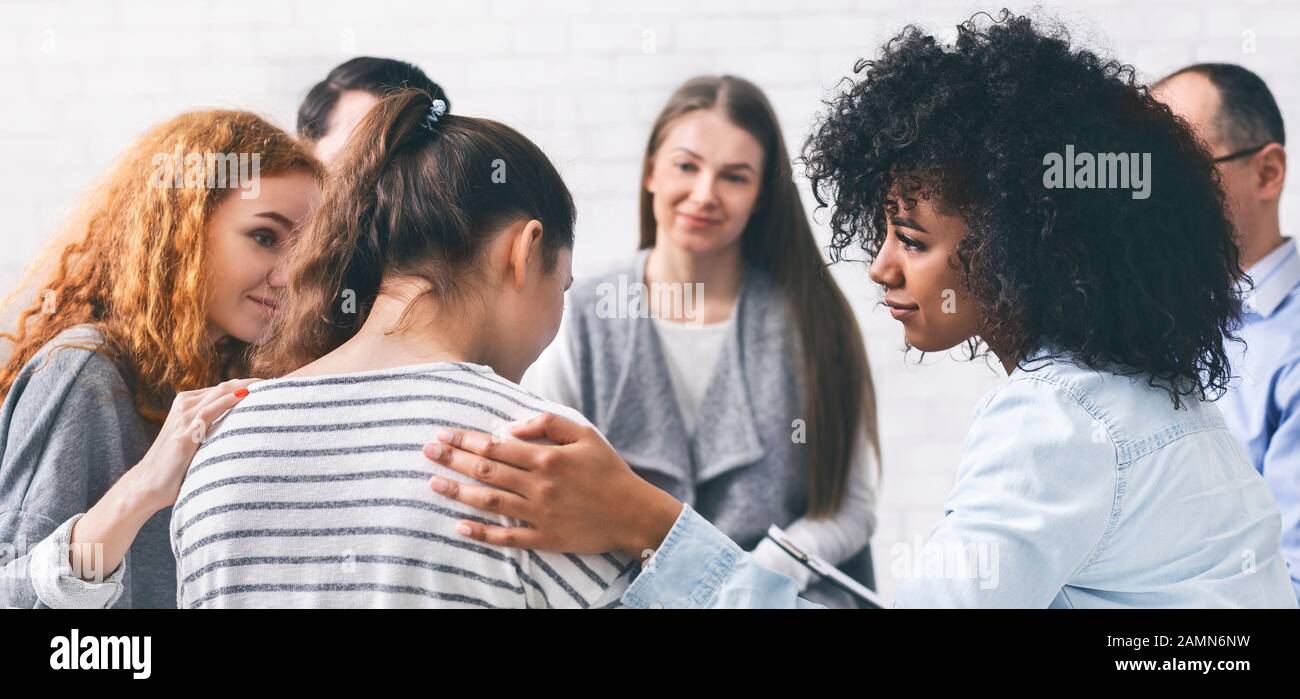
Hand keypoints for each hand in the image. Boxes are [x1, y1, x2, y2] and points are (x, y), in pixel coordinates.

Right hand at [130, 378, 260, 511]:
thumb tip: (243, 432)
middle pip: (225, 387)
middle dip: (251, 383)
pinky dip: (229, 401)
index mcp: (187, 404)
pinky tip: (246, 397)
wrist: (147, 485)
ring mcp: (184, 417)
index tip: (271, 386)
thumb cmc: (174, 467)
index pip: (223, 389)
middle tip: (278, 383)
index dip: (247, 386)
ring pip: (219, 393)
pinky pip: (210, 411)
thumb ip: (213, 431)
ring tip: (269, 386)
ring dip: (245, 388)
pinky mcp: (185, 433)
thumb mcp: (196, 442)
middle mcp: (185, 405)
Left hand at [423, 412, 683, 558]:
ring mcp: (539, 514)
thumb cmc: (609, 470)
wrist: (633, 513)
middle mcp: (539, 485)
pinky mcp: (544, 538)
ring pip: (489, 502)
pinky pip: (507, 537)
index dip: (465, 440)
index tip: (443, 434)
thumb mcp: (585, 434)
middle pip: (486, 471)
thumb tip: (511, 427)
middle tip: (427, 452)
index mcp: (547, 457)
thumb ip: (547, 423)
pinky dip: (481, 534)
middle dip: (452, 460)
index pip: (496, 446)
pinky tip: (459, 527)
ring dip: (458, 493)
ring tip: (432, 485)